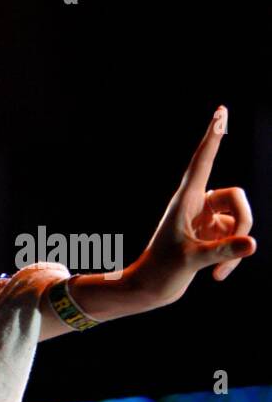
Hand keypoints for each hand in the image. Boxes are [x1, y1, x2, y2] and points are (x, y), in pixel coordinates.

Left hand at [127, 105, 255, 306]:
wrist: (150, 291)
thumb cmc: (160, 274)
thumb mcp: (192, 261)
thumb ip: (222, 251)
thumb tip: (252, 243)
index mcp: (185, 200)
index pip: (202, 161)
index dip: (213, 136)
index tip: (220, 110)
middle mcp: (197, 205)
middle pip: (237, 197)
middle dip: (244, 222)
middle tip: (237, 248)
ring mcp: (206, 219)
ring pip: (241, 218)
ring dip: (236, 245)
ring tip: (218, 270)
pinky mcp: (212, 233)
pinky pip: (237, 237)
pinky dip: (233, 256)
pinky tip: (218, 276)